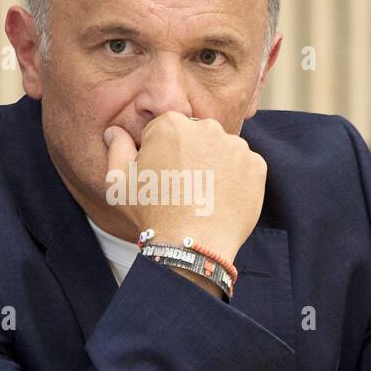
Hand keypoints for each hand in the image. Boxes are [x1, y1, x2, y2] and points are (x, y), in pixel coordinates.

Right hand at [103, 111, 266, 265]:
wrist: (192, 245)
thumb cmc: (151, 214)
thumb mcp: (119, 182)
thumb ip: (116, 148)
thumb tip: (114, 131)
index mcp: (171, 124)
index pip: (166, 129)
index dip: (160, 153)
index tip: (161, 176)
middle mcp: (206, 127)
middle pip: (197, 136)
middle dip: (190, 155)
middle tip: (183, 188)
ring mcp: (235, 145)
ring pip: (222, 150)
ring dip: (215, 165)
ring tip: (203, 196)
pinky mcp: (256, 165)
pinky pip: (244, 167)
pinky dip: (236, 180)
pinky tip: (221, 200)